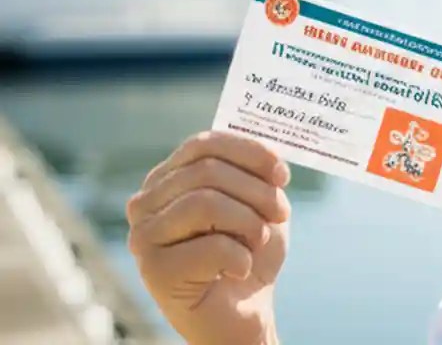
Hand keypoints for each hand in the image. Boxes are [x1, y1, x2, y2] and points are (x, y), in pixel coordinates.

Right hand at [126, 131, 291, 344]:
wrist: (245, 311)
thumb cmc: (248, 252)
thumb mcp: (257, 203)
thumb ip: (254, 172)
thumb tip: (270, 147)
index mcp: (168, 179)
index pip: (203, 144)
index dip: (249, 151)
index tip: (283, 174)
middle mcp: (146, 203)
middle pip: (207, 171)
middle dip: (257, 192)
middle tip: (280, 214)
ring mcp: (144, 237)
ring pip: (205, 203)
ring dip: (249, 223)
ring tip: (257, 242)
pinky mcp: (154, 271)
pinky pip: (209, 247)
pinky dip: (240, 257)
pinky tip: (240, 269)